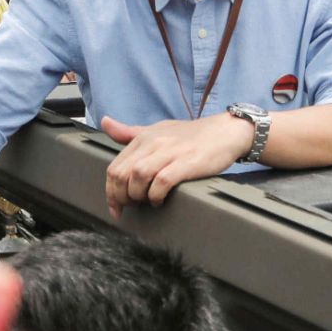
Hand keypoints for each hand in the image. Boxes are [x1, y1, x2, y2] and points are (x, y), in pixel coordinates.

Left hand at [101, 111, 255, 218]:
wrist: (226, 131)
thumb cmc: (193, 135)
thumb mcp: (158, 129)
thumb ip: (130, 132)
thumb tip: (105, 123)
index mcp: (144, 137)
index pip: (114, 166)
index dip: (110, 190)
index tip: (115, 206)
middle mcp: (153, 143)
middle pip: (122, 174)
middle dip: (120, 196)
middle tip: (129, 207)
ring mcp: (170, 152)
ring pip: (138, 177)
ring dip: (137, 196)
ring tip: (145, 202)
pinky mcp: (186, 163)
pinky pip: (161, 182)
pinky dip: (156, 195)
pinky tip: (160, 200)